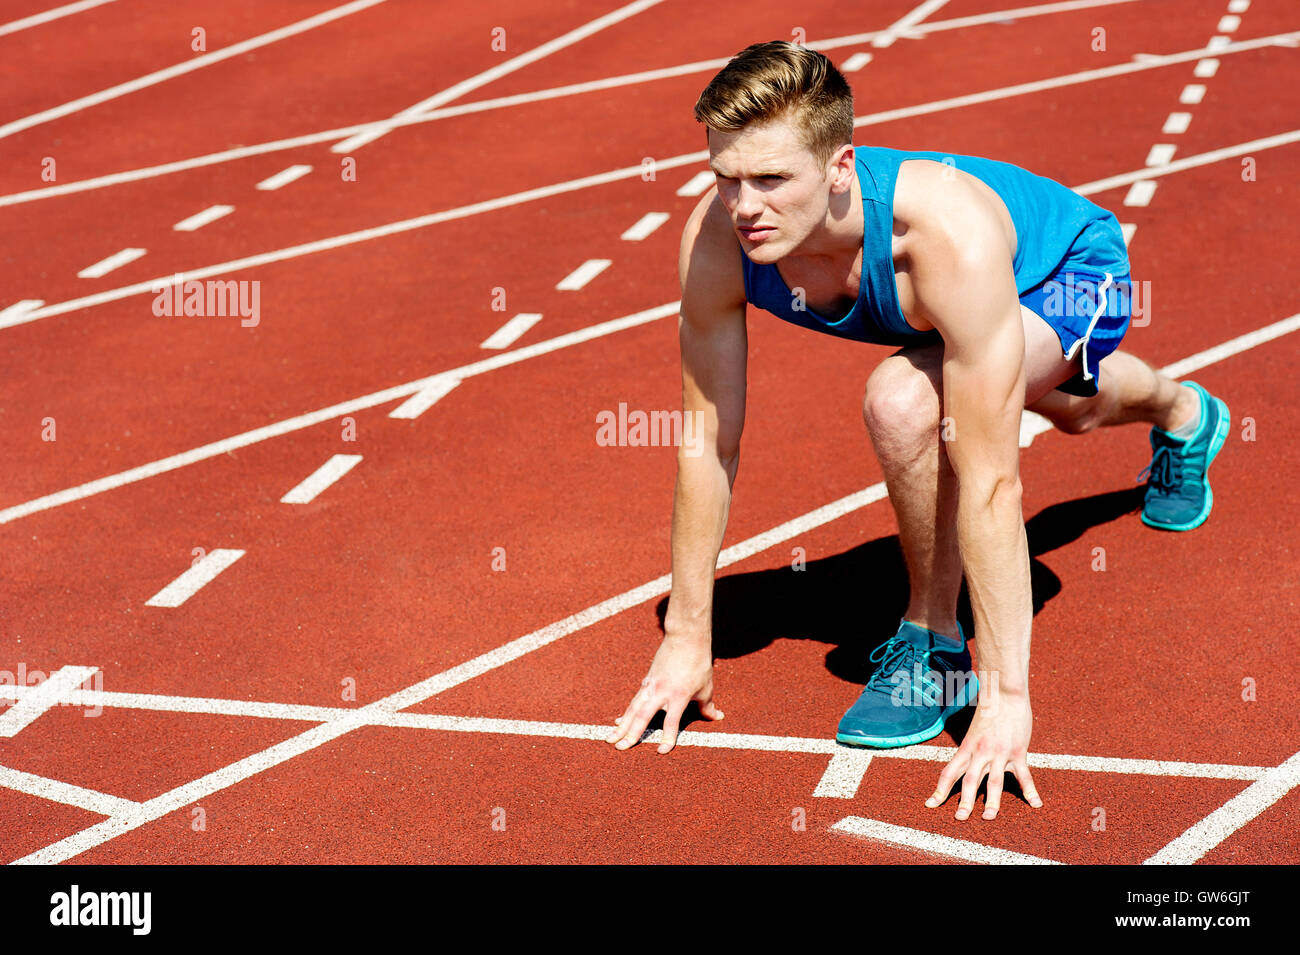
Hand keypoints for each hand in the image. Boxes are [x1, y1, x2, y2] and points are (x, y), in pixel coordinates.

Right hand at [607, 635, 723, 752]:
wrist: (685, 638)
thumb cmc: (698, 663)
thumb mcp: (706, 687)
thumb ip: (707, 706)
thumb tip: (718, 717)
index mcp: (678, 695)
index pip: (671, 721)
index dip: (668, 737)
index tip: (662, 751)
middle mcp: (661, 691)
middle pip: (642, 715)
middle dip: (630, 733)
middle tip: (619, 747)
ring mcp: (651, 685)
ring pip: (633, 708)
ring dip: (622, 724)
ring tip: (610, 738)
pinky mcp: (647, 680)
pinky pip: (635, 700)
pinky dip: (627, 712)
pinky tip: (619, 721)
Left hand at [925, 689, 1041, 819]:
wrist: (1004, 694)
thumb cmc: (989, 713)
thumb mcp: (974, 733)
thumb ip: (972, 751)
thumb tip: (967, 765)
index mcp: (967, 749)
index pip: (949, 772)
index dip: (940, 790)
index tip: (930, 805)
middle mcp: (980, 753)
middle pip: (969, 781)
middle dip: (964, 802)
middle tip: (959, 819)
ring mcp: (999, 754)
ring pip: (993, 782)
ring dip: (991, 802)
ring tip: (988, 818)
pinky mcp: (1017, 752)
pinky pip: (1023, 775)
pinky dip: (1029, 790)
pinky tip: (1035, 804)